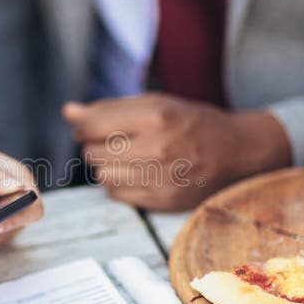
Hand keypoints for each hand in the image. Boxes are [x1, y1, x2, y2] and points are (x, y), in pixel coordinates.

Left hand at [63, 93, 290, 210]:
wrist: (236, 152)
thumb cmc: (191, 123)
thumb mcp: (155, 104)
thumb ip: (110, 108)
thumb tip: (67, 111)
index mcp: (155, 116)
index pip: (92, 125)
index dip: (81, 126)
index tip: (85, 126)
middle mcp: (157, 147)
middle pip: (92, 152)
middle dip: (94, 145)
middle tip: (112, 141)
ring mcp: (160, 177)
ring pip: (101, 175)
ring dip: (105, 166)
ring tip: (128, 157)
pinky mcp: (161, 200)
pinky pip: (116, 194)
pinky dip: (118, 184)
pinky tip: (137, 173)